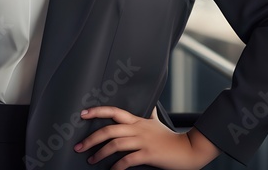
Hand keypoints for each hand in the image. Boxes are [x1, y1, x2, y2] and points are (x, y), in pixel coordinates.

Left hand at [73, 106, 220, 169]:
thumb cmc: (170, 138)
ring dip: (100, 153)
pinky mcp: (148, 154)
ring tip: (92, 160)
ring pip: (115, 145)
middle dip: (91, 138)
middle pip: (109, 130)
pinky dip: (117, 167)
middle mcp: (137, 129)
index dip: (97, 111)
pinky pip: (128, 160)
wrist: (188, 149)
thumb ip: (150, 114)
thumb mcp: (158, 122)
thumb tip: (150, 104)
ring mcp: (143, 142)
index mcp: (137, 121)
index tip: (82, 114)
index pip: (114, 112)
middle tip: (79, 147)